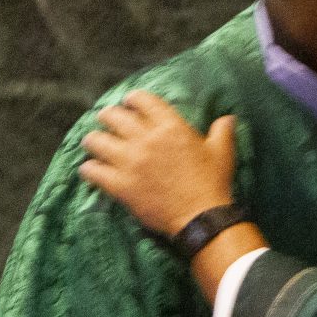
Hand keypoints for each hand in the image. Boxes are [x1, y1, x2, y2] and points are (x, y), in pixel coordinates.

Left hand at [80, 92, 237, 236]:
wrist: (202, 217)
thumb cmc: (213, 183)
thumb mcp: (222, 152)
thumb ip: (222, 131)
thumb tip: (228, 118)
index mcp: (170, 127)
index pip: (142, 100)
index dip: (132, 99)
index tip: (128, 103)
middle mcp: (146, 139)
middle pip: (113, 116)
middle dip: (107, 116)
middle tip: (107, 121)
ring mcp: (130, 162)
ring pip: (96, 141)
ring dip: (93, 141)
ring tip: (93, 144)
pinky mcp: (120, 185)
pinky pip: (92, 171)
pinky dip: (89, 169)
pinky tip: (90, 170)